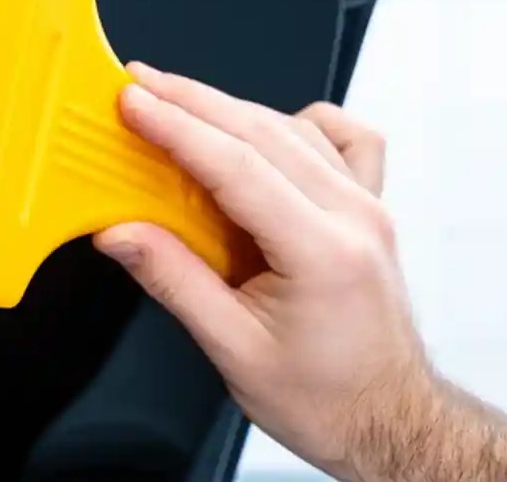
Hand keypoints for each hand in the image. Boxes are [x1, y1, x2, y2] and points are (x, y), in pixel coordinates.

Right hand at [94, 62, 423, 479]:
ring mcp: (367, 207)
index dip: (176, 127)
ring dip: (228, 109)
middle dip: (191, 100)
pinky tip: (262, 132)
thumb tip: (118, 233)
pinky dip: (296, 123)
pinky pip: (340, 139)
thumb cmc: (325, 398)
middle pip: (262, 131)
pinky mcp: (368, 207)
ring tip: (175, 104)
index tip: (132, 101)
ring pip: (293, 128)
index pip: (237, 166)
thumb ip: (172, 280)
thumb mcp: (232, 349)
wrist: (388, 421)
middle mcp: (354, 218)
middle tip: (137, 85)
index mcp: (322, 253)